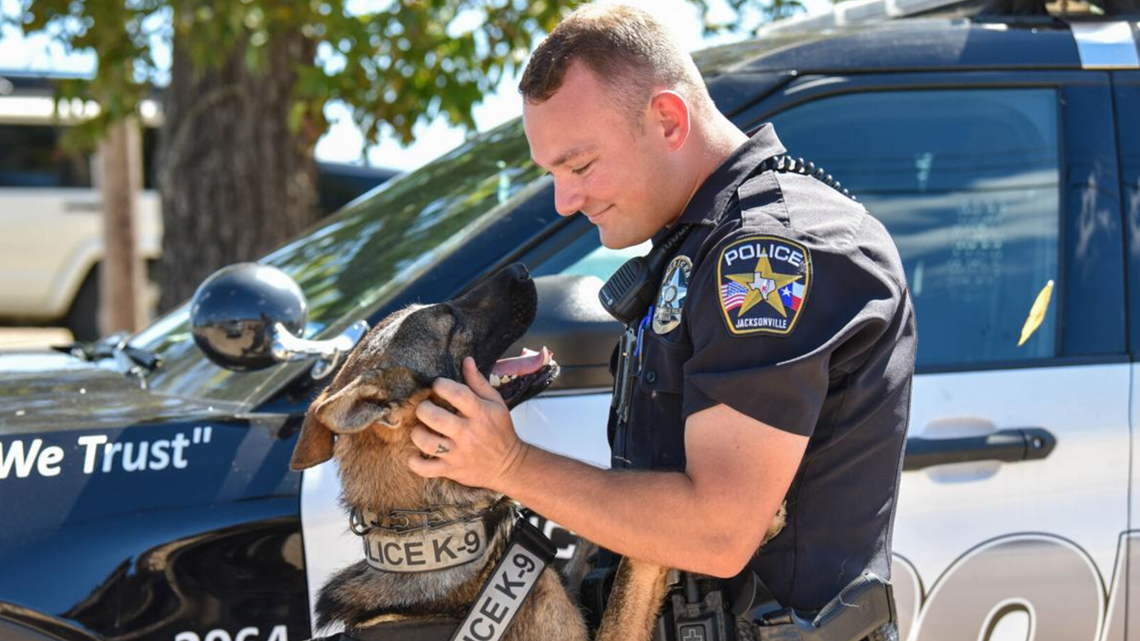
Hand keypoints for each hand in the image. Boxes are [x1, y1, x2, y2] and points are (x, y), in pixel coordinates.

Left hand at [408, 356, 528, 491]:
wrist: (509, 466)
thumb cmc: (500, 431)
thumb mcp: (496, 403)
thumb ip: (478, 382)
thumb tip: (466, 360)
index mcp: (480, 413)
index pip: (456, 394)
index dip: (441, 385)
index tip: (437, 385)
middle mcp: (468, 433)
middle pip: (435, 418)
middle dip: (423, 408)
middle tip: (425, 408)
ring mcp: (458, 454)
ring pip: (426, 443)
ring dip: (417, 433)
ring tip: (420, 428)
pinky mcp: (451, 470)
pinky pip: (425, 469)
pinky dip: (414, 462)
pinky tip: (416, 453)